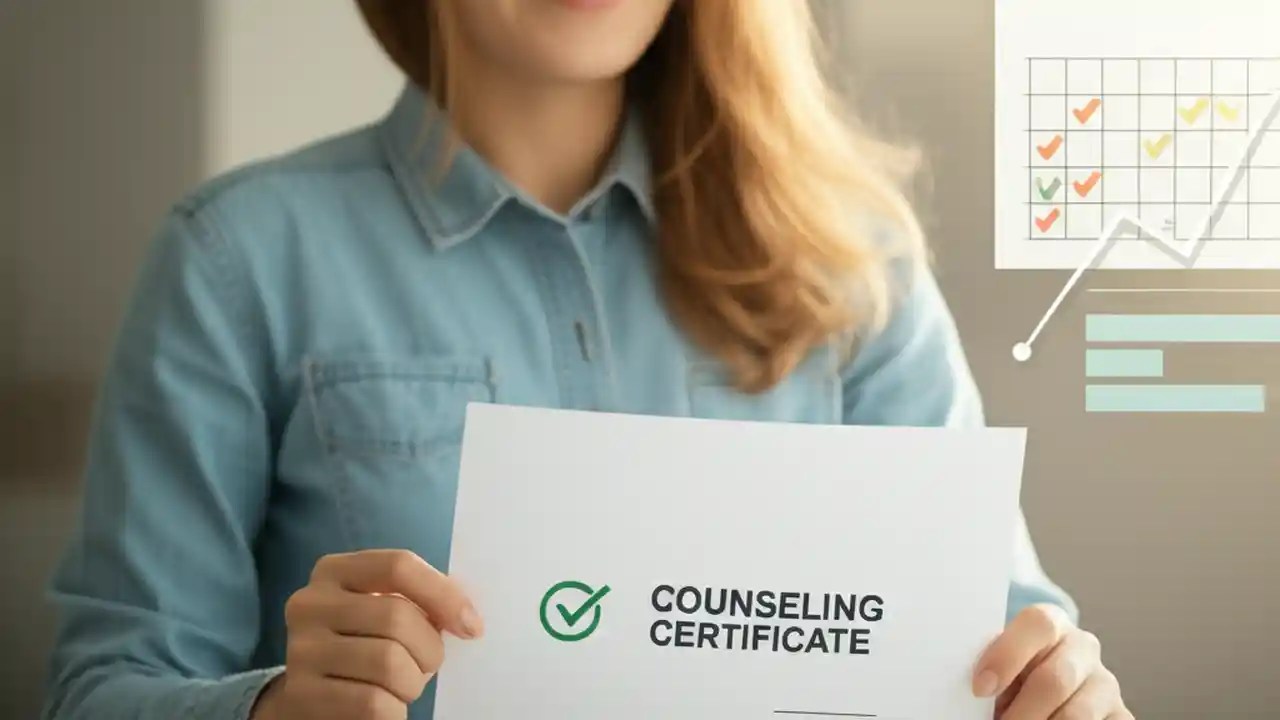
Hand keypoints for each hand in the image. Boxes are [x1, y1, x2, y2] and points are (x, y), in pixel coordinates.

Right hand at [252, 549, 482, 719]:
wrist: (309, 696)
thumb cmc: (362, 646)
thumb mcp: (384, 611)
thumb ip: (420, 601)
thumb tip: (466, 618)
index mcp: (334, 571)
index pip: (398, 566)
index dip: (444, 595)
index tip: (472, 627)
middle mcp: (309, 603)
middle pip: (398, 617)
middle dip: (429, 650)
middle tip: (427, 666)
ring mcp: (300, 649)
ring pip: (388, 663)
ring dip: (411, 684)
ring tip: (402, 687)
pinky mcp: (301, 694)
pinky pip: (372, 703)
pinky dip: (394, 711)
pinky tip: (386, 708)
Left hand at [972, 604, 1131, 719]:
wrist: (1046, 690)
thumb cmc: (1012, 677)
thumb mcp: (1000, 665)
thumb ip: (990, 669)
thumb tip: (976, 689)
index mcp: (1050, 624)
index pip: (1038, 624)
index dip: (1006, 655)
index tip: (981, 688)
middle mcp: (1083, 648)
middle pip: (1055, 679)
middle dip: (1022, 712)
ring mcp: (1106, 683)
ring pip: (1077, 715)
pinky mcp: (1121, 715)